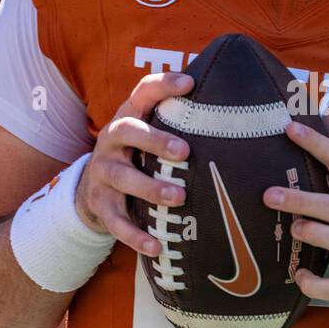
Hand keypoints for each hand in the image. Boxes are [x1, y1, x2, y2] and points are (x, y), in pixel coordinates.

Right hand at [75, 72, 191, 255]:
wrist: (91, 187)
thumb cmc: (138, 154)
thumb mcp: (150, 132)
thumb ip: (180, 121)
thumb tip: (237, 109)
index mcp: (128, 116)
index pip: (143, 92)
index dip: (163, 85)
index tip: (190, 82)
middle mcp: (111, 140)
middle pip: (128, 131)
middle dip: (155, 140)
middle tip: (185, 151)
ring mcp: (102, 172)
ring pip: (123, 177)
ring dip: (150, 188)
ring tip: (178, 197)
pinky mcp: (100, 204)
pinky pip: (116, 221)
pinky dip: (135, 236)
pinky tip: (156, 246)